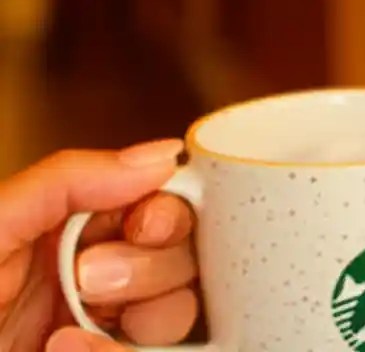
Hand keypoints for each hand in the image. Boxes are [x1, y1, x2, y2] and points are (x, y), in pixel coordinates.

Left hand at [0, 141, 199, 350]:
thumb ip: (66, 183)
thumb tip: (159, 155)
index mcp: (61, 230)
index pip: (154, 201)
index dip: (166, 209)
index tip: (145, 224)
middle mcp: (88, 278)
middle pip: (180, 254)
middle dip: (149, 266)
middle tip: (90, 281)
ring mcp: (98, 331)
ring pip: (178, 312)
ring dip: (143, 315)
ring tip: (71, 330)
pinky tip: (68, 350)